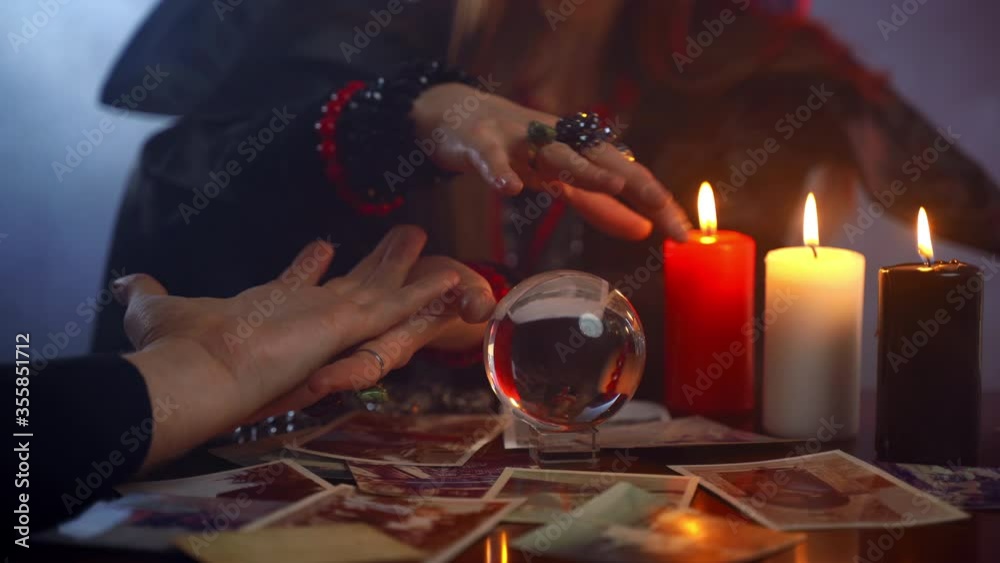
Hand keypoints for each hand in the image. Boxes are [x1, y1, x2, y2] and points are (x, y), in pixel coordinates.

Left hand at [119, 225, 458, 465]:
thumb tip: (128, 285)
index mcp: (274, 315)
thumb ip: (148, 298)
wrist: (197, 381)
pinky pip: (399, 305)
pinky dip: (427, 292)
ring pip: (382, 291)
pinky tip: (455, 277)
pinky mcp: (352, 324)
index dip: (310, 268)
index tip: (321, 246)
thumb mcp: (160, 313)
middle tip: (408, 237)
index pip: (300, 288)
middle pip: (354, 287)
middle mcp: (310, 321)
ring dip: (407, 268)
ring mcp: (335, 324)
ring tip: (436, 246)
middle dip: (378, 264)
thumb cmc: (177, 354)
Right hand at [411, 83, 692, 241]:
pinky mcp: (481, 141)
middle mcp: (560, 140)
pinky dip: (501, 170)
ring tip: (614, 186)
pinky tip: (511, 189)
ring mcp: (521, 139)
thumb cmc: (517, 150)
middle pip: (605, 160)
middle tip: (666, 212)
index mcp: (582, 151)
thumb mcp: (562, 182)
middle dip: (638, 185)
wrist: (458, 117)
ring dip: (585, 168)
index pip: (629, 176)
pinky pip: (492, 157)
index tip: (686, 237)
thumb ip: (601, 207)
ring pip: (557, 152)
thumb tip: (645, 230)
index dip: (658, 203)